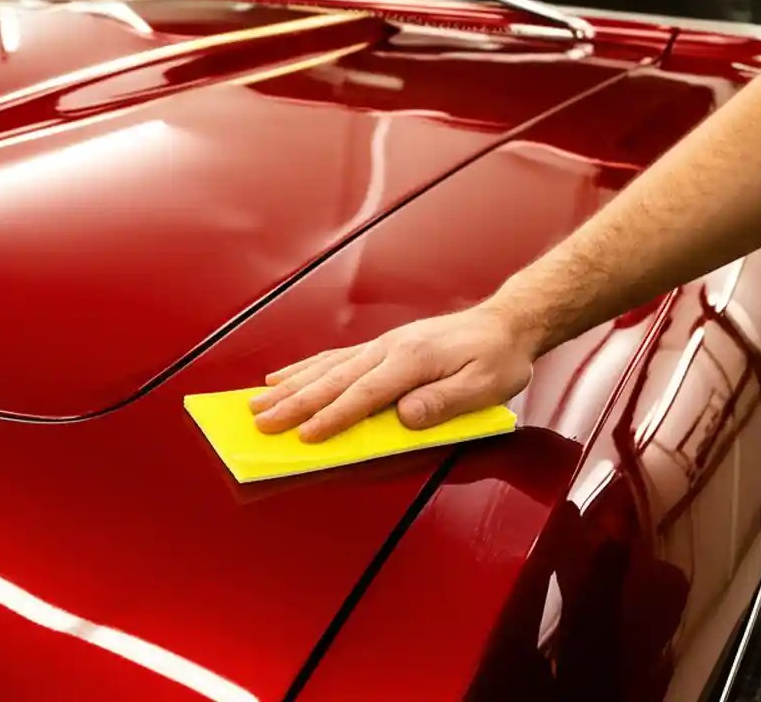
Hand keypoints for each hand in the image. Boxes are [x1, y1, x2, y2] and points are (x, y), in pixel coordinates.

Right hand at [249, 306, 537, 441]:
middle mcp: (388, 349)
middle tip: (260, 423)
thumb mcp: (484, 387)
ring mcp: (380, 346)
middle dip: (293, 404)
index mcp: (412, 360)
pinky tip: (281, 378)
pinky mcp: (378, 347)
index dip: (333, 417)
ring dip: (288, 388)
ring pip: (324, 368)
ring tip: (256, 404)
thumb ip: (444, 403)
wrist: (504, 324)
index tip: (305, 437)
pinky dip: (302, 369)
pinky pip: (332, 358)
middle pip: (332, 380)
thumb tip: (404, 417)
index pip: (364, 394)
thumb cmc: (497, 360)